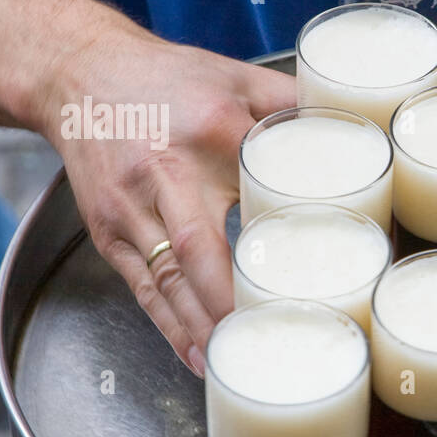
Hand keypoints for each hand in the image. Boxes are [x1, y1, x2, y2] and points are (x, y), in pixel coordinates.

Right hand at [43, 33, 294, 375]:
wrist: (78, 73)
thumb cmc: (169, 79)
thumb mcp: (236, 74)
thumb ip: (294, 102)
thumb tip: (358, 126)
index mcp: (211, 130)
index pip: (259, 186)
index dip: (287, 232)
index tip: (323, 271)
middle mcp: (164, 173)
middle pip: (198, 248)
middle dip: (231, 301)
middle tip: (274, 335)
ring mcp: (129, 207)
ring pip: (168, 279)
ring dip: (202, 327)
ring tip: (237, 363)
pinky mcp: (107, 232)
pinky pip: (142, 288)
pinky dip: (170, 326)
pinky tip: (196, 357)